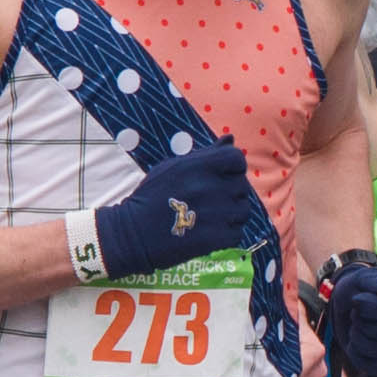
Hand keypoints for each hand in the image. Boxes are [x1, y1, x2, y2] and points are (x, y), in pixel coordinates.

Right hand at [83, 140, 259, 282]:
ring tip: (211, 218)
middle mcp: (211, 187)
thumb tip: (231, 138)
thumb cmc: (152, 197)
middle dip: (231, 193)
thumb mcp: (174, 167)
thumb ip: (206, 153)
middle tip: (211, 202)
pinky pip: (237, 233)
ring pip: (243, 211)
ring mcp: (216, 213)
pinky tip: (210, 233)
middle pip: (242, 186)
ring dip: (232, 215)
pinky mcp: (216, 238)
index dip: (233, 168)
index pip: (236, 158)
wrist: (133, 234)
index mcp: (199, 166)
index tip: (221, 177)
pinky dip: (227, 235)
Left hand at [315, 254, 376, 376]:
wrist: (349, 305)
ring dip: (356, 337)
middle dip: (360, 322)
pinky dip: (356, 354)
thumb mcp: (363, 279)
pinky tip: (355, 342)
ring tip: (356, 326)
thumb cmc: (358, 289)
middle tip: (356, 313)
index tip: (357, 300)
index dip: (371, 309)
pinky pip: (372, 367)